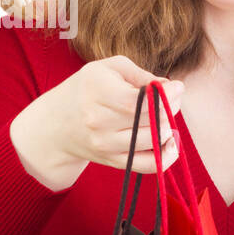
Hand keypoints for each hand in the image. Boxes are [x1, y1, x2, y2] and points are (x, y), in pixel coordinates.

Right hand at [10, 56, 182, 191]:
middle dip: (170, 107)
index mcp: (97, 91)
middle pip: (150, 119)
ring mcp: (105, 144)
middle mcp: (99, 120)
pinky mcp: (113, 161)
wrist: (56, 124)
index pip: (140, 100)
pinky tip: (169, 141)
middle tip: (171, 98)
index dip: (166, 95)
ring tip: (164, 115)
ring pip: (153, 141)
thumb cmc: (87, 89)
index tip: (177, 87)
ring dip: (169, 127)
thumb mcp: (108, 69)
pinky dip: (166, 156)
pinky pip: (148, 165)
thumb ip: (141, 75)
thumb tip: (170, 88)